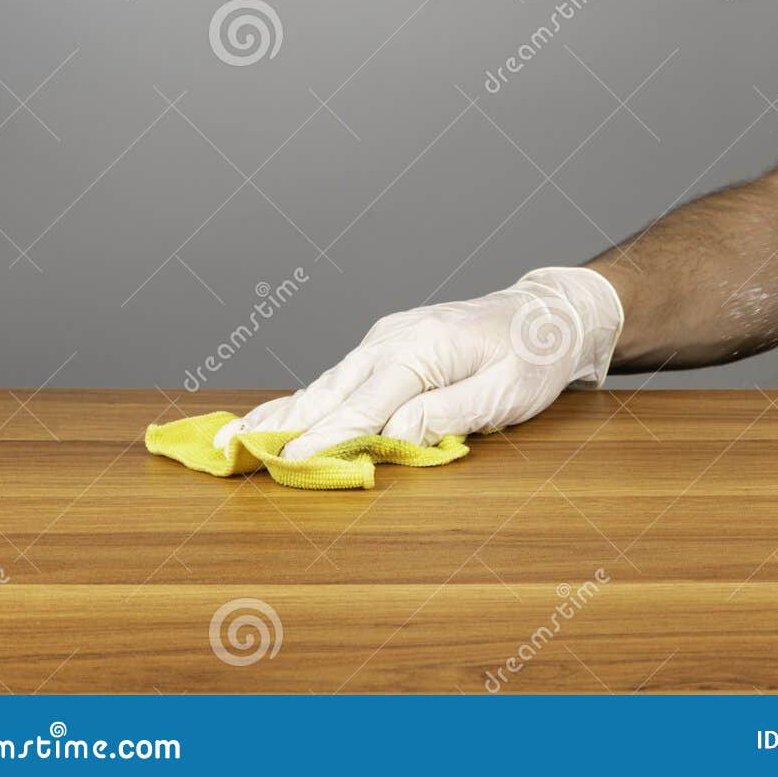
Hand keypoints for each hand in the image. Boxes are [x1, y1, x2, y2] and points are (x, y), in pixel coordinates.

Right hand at [214, 266, 623, 459]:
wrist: (549, 314)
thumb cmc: (532, 355)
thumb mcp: (504, 394)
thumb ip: (446, 415)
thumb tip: (391, 437)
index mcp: (420, 349)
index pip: (363, 406)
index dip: (324, 439)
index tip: (285, 462)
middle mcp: (393, 339)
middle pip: (328, 391)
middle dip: (280, 424)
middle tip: (228, 450)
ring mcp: (386, 339)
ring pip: (326, 383)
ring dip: (282, 413)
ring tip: (234, 437)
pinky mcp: (388, 346)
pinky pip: (340, 378)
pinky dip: (306, 400)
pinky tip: (278, 418)